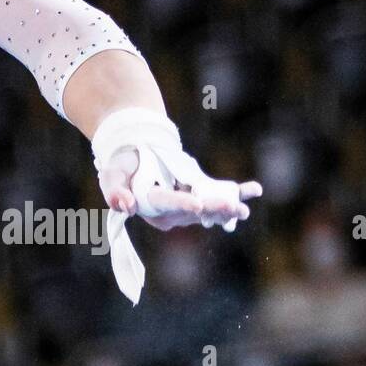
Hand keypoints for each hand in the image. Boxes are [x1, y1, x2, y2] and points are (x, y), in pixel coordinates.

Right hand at [97, 145, 262, 231]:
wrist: (135, 153)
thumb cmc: (122, 166)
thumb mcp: (111, 174)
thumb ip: (114, 190)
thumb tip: (125, 205)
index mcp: (151, 207)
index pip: (167, 205)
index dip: (182, 204)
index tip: (197, 204)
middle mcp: (172, 212)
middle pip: (195, 211)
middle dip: (214, 209)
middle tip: (234, 207)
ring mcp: (188, 205)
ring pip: (211, 208)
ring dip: (229, 207)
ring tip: (244, 208)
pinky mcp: (200, 194)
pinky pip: (220, 194)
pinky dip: (238, 192)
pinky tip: (254, 190)